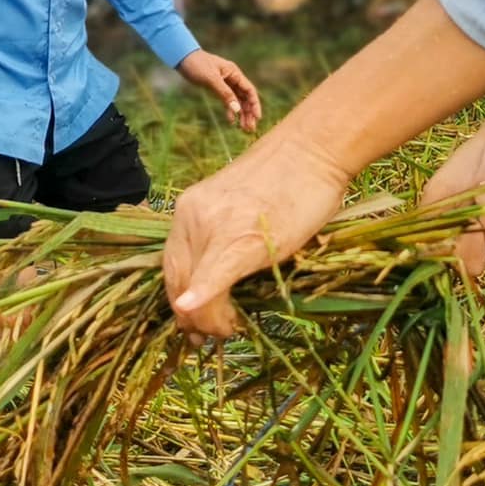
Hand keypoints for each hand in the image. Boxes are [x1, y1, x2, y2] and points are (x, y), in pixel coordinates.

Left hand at [163, 139, 348, 339]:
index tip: (193, 321)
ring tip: (229, 328)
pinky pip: (214, 276)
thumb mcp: (239, 205)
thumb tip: (221, 275)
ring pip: (193, 286)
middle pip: (176, 280)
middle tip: (207, 336)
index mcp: (189, 209)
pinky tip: (195, 312)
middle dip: (190, 317)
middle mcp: (192, 217)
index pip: (172, 265)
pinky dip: (203, 297)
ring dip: (208, 318)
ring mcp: (213, 226)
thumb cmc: (288, 177)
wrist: (313, 149)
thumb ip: (221, 234)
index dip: (180, 300)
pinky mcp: (240, 238)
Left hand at [178, 49, 262, 131]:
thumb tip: (237, 109)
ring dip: (241, 114)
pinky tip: (232, 121)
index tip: (257, 117)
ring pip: (237, 101)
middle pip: (245, 98)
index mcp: (234, 73)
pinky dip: (230, 110)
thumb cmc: (197, 64)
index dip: (254, 104)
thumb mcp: (211, 79)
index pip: (249, 90)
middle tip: (250, 128)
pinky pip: (227, 101)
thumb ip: (225, 94)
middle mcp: (232, 78)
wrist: (182, 58)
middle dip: (249, 113)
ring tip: (244, 128)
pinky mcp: (217, 88)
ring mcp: (225, 83)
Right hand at [419, 132, 484, 279]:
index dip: (457, 250)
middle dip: (477, 221)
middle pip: (476, 260)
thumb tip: (460, 267)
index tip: (461, 222)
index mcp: (450, 243)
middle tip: (475, 194)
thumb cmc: (467, 167)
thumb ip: (438, 226)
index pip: (451, 266)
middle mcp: (476, 250)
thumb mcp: (441, 193)